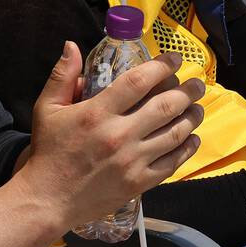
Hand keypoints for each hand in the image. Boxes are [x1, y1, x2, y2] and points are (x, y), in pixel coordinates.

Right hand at [18, 43, 204, 231]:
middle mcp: (119, 135)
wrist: (47, 201)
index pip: (138, 81)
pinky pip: (173, 162)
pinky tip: (193, 138)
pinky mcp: (139, 182)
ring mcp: (132, 161)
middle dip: (188, 91)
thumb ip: (62, 75)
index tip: (175, 59)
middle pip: (165, 105)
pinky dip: (188, 148)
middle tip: (197, 83)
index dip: (162, 66)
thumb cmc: (49, 152)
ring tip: (198, 107)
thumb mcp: (47, 109)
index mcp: (97, 113)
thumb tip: (72, 45)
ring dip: (193, 116)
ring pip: (175, 133)